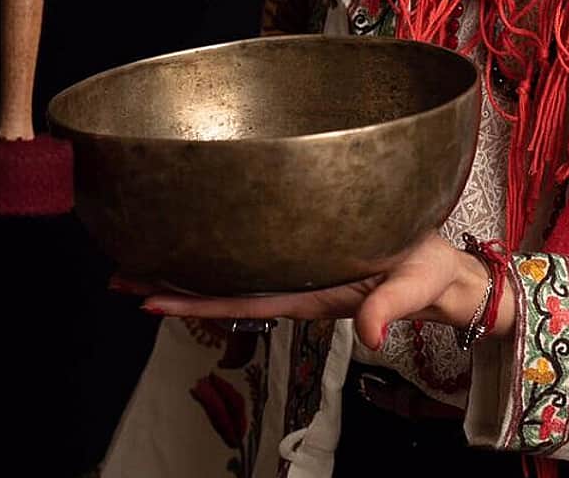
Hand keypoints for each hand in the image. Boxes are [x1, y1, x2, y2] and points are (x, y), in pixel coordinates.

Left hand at [115, 231, 516, 350]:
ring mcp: (305, 267)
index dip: (195, 302)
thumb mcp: (415, 290)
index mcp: (313, 293)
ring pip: (238, 270)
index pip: (242, 301)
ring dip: (191, 265)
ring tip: (142, 254)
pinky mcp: (316, 250)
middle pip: (226, 288)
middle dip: (174, 283)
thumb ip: (391, 310)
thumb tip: (370, 334)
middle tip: (118, 275)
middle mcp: (299, 282)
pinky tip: (207, 234)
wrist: (450, 274)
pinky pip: (261, 249)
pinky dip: (226, 244)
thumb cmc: (434, 278)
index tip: (148, 299)